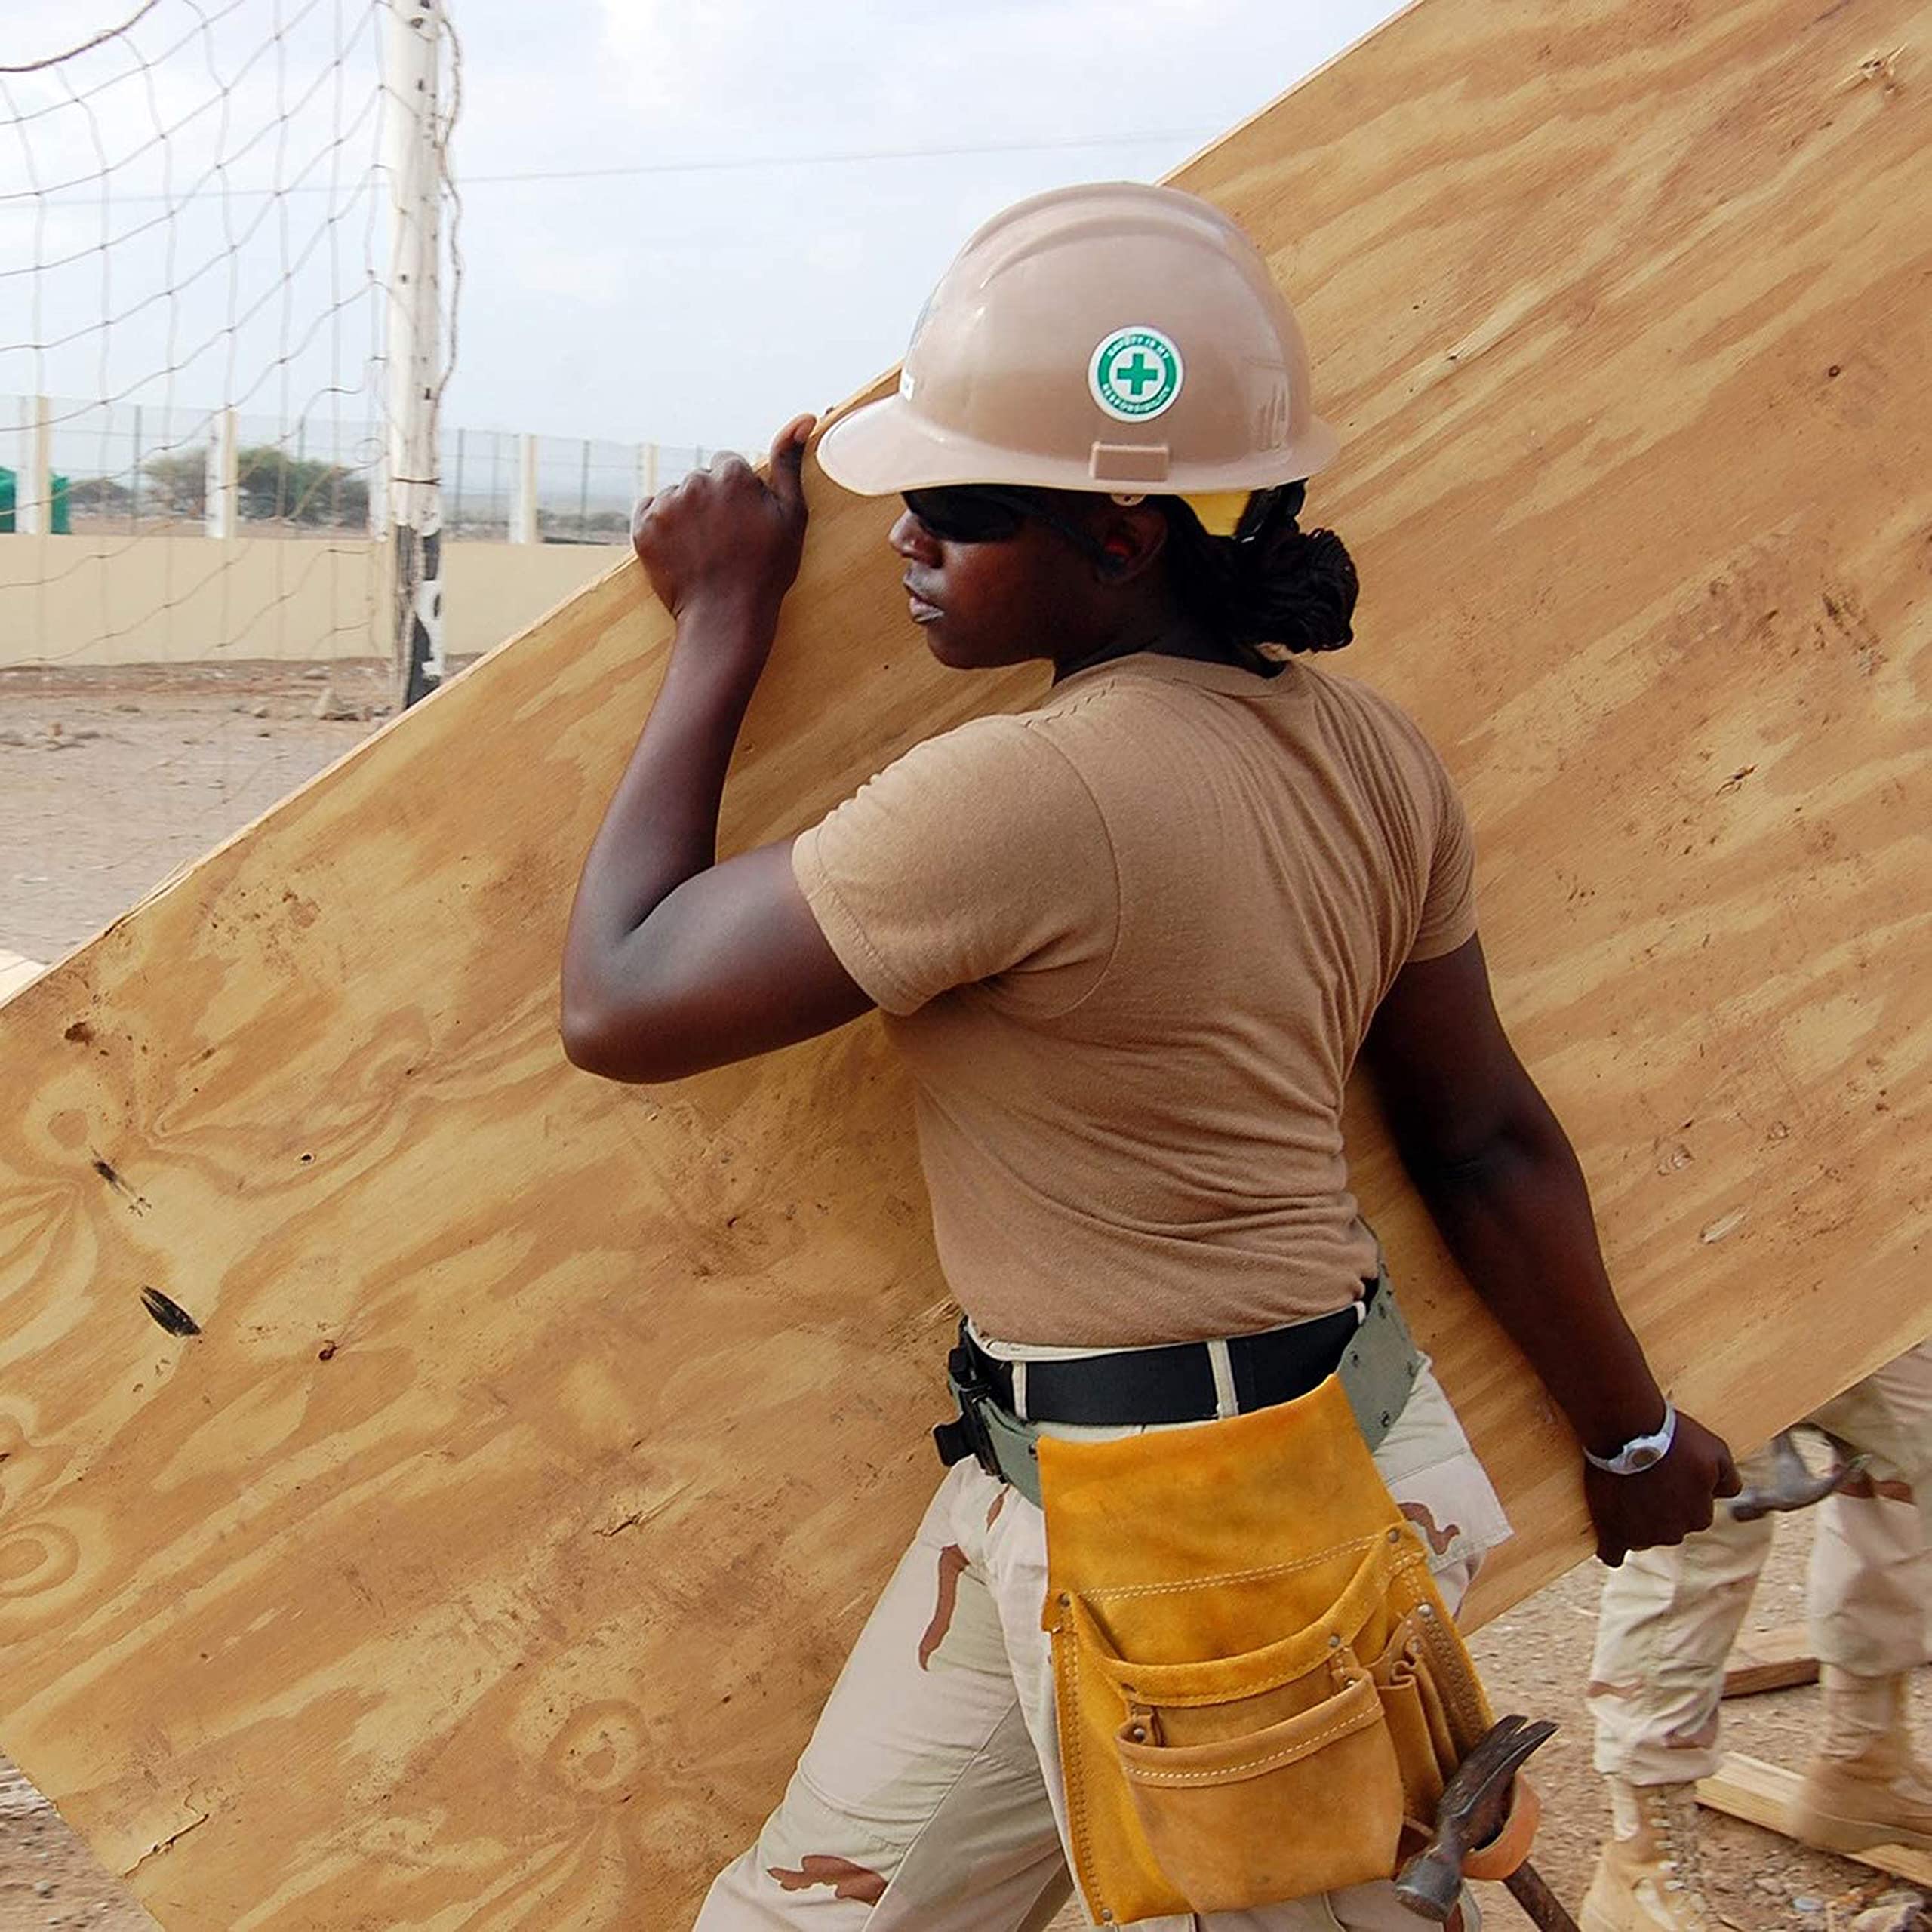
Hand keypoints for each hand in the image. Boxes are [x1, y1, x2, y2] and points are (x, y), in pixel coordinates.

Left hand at [631, 414, 813, 629]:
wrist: (726, 618)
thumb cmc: (766, 570)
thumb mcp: (791, 516)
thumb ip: (789, 463)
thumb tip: (804, 416)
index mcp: (731, 474)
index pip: (728, 466)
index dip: (739, 495)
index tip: (744, 523)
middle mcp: (695, 482)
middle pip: (701, 480)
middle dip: (711, 502)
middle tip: (725, 541)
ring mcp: (666, 506)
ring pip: (676, 497)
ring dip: (686, 515)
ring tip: (703, 549)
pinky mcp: (642, 529)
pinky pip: (649, 512)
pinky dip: (661, 526)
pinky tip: (681, 550)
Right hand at [1584, 1409, 1740, 1566]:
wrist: (1628, 1428)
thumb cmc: (1672, 1437)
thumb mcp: (1716, 1451)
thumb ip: (1729, 1480)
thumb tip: (1727, 1495)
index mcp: (1700, 1516)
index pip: (1695, 1513)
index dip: (1682, 1492)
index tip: (1669, 1473)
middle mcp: (1674, 1533)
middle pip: (1668, 1526)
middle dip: (1659, 1507)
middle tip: (1646, 1477)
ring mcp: (1642, 1535)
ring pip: (1642, 1536)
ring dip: (1636, 1520)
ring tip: (1624, 1489)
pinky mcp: (1612, 1531)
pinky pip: (1612, 1553)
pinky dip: (1612, 1548)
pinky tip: (1611, 1538)